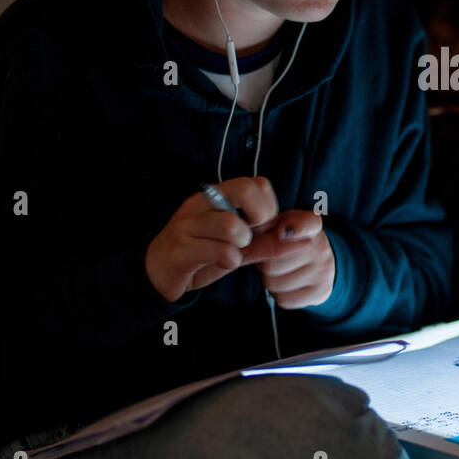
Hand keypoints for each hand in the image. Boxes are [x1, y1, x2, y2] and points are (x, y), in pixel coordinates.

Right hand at [145, 177, 279, 302]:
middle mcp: (200, 203)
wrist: (156, 275)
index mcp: (215, 196)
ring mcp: (187, 224)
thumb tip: (301, 241)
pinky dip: (230, 260)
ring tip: (233, 252)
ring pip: (232, 225)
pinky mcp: (180, 249)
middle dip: (260, 218)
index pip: (255, 183)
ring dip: (242, 244)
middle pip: (245, 191)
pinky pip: (220, 251)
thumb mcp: (237, 248)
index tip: (262, 227)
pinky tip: (222, 263)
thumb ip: (265, 243)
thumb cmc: (200, 256)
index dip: (268, 207)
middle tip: (251, 237)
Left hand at [239, 209, 335, 309]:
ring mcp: (324, 272)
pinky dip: (278, 294)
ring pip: (274, 283)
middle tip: (270, 258)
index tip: (282, 232)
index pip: (306, 225)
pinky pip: (284, 299)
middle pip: (271, 263)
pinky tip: (286, 283)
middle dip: (263, 262)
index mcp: (311, 225)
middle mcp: (322, 247)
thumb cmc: (290, 240)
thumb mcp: (279, 223)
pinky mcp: (321, 293)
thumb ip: (266, 224)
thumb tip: (257, 233)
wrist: (318, 263)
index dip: (295, 228)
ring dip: (268, 279)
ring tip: (278, 270)